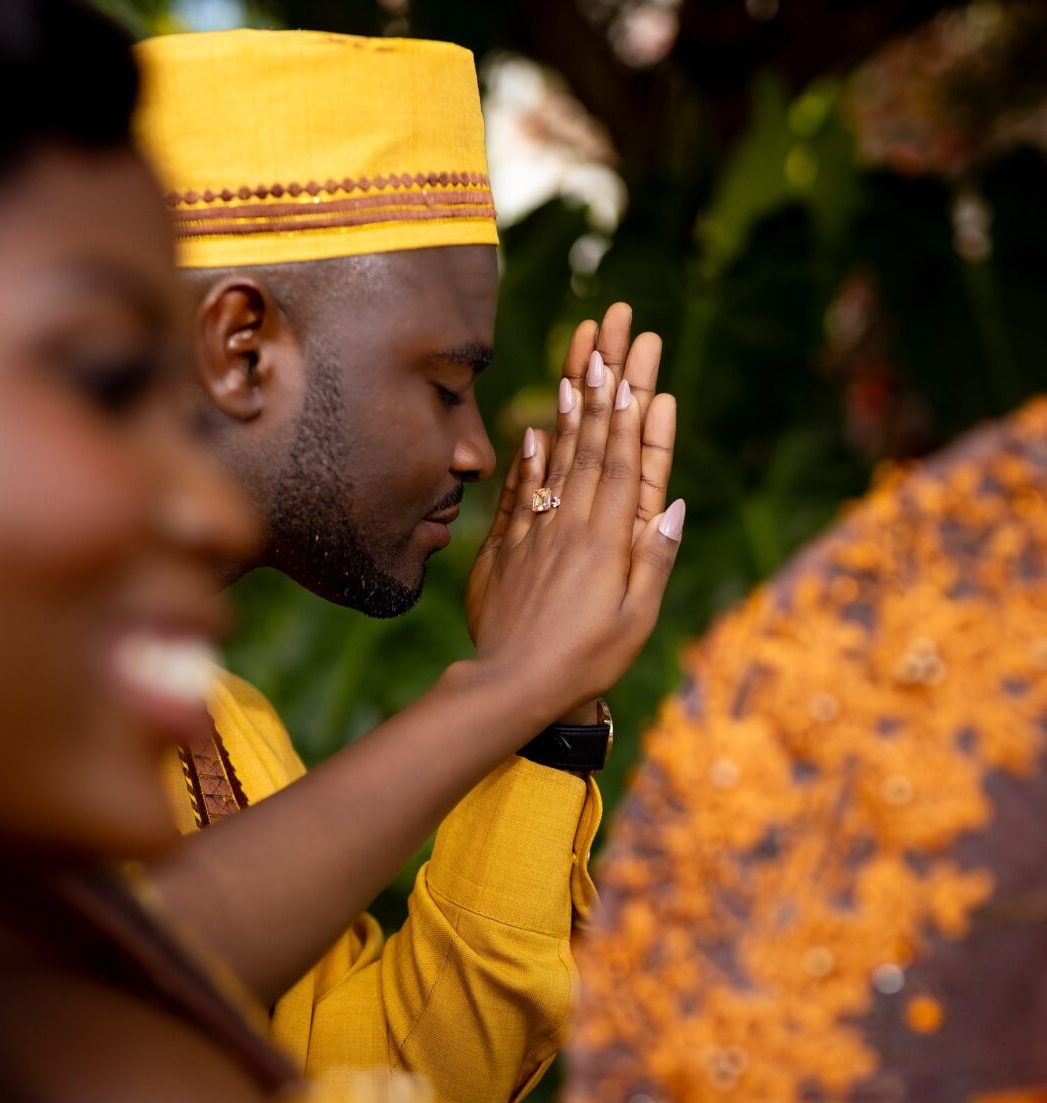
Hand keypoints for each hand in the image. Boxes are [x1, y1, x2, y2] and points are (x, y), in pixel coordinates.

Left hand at [470, 341, 682, 724]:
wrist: (511, 687)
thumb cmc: (585, 661)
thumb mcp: (634, 619)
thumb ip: (653, 559)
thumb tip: (670, 504)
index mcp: (606, 542)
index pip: (619, 463)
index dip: (627, 413)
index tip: (631, 368)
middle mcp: (569, 527)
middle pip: (589, 447)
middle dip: (602, 391)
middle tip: (609, 340)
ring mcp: (534, 535)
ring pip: (554, 462)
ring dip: (568, 411)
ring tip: (577, 366)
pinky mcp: (507, 551)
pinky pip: (519, 496)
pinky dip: (528, 461)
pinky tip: (534, 430)